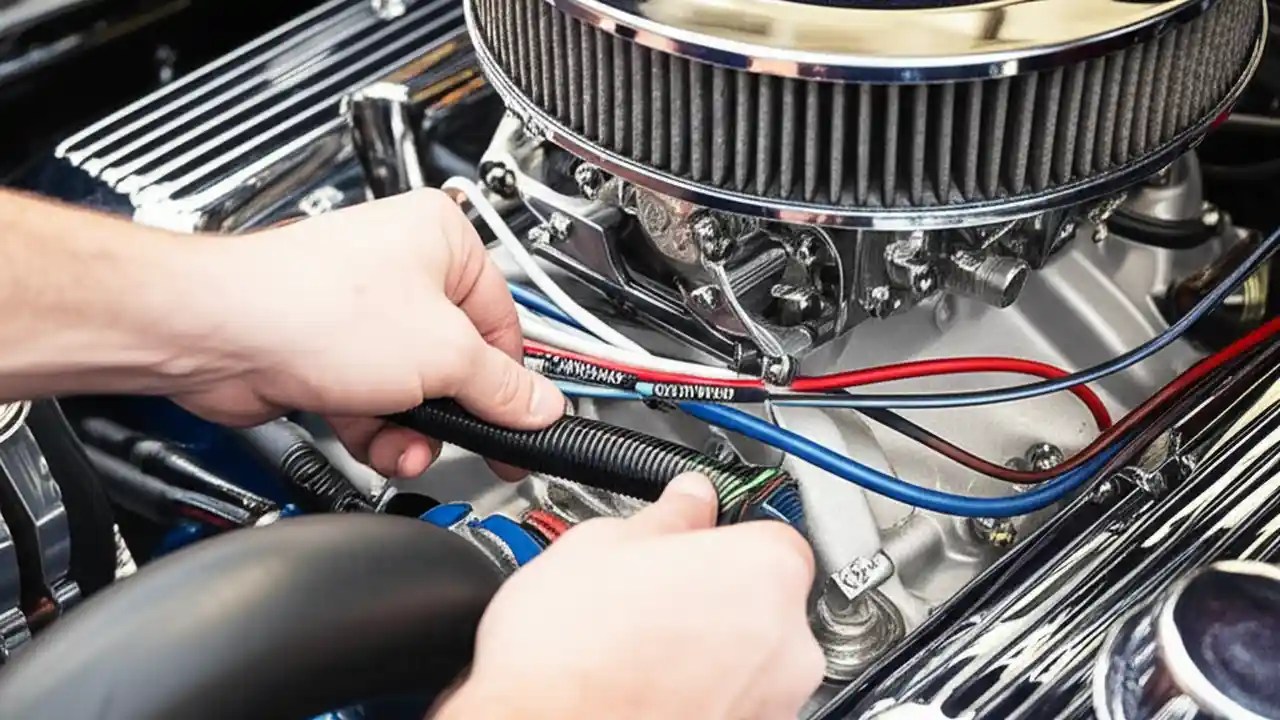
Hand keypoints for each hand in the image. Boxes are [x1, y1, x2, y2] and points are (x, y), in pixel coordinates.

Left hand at [175, 189, 564, 476]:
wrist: (219, 335)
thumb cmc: (313, 307)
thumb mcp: (443, 356)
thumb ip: (502, 389)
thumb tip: (539, 407)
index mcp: (443, 241)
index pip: (504, 321)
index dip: (513, 379)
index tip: (523, 421)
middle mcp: (403, 271)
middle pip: (459, 361)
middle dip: (455, 411)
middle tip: (470, 440)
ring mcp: (363, 315)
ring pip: (415, 390)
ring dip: (416, 429)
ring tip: (409, 444)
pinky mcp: (329, 355)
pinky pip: (376, 403)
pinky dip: (379, 430)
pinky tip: (379, 445)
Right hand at [435, 474, 823, 719]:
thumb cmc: (566, 658)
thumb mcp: (599, 545)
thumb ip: (666, 516)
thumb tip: (686, 501)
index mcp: (765, 571)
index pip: (769, 533)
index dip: (719, 537)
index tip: (688, 542)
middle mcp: (789, 644)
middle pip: (763, 600)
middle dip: (713, 596)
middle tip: (651, 597)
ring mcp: (774, 703)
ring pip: (749, 659)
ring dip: (708, 650)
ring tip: (638, 649)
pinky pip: (733, 703)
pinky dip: (701, 695)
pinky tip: (644, 689)